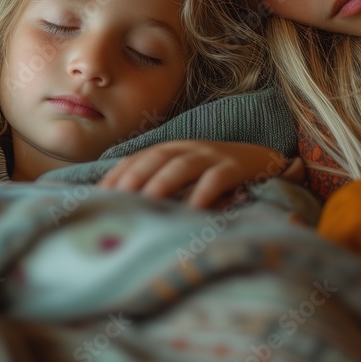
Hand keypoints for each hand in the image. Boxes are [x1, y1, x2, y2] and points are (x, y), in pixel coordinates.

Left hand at [98, 140, 300, 208]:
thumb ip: (160, 186)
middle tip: (116, 200)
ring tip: (147, 202)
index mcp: (171, 150)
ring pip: (182, 165)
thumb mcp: (185, 176)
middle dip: (134, 177)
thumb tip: (127, 213)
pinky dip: (204, 192)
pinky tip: (194, 210)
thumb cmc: (215, 174)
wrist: (262, 159)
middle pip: (155, 158)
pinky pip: (217, 178)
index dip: (117, 174)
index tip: (98, 196)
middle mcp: (187, 148)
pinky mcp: (235, 167)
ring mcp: (211, 155)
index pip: (137, 158)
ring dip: (162, 182)